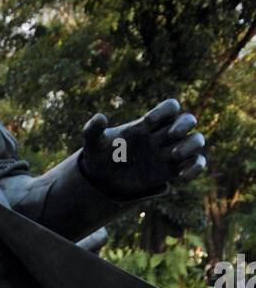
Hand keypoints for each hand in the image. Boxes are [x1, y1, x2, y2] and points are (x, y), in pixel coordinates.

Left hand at [80, 98, 206, 198]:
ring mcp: (169, 153)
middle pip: (188, 120)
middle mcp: (162, 136)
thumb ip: (93, 130)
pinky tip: (181, 177)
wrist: (103, 180)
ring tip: (174, 155)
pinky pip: (196, 164)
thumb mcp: (92, 144)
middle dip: (184, 124)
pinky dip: (196, 168)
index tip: (147, 123)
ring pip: (196, 140)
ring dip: (192, 145)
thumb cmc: (99, 156)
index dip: (164, 111)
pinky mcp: (172, 171)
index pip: (170, 107)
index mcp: (147, 125)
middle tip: (170, 135)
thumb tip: (100, 117)